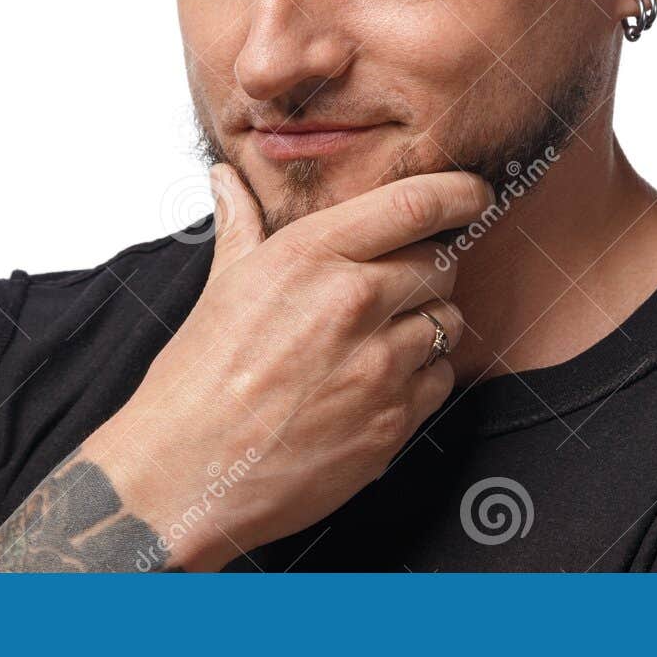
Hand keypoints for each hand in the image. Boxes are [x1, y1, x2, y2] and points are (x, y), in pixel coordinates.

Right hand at [0, 164, 491, 571]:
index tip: (472, 194)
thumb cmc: (196, 383)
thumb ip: (241, 225)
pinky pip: (441, 379)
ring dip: (427, 324)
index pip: (417, 203)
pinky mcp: (392, 422)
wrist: (184, 477)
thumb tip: (227, 179)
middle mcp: (353, 302)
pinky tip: (378, 383)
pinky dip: (422, 377)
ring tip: (380, 338)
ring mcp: (379, 366)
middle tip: (397, 284)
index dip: (459, 193)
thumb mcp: (222, 287)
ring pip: (448, 322)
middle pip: (441, 262)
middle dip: (429, 267)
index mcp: (310, 255)